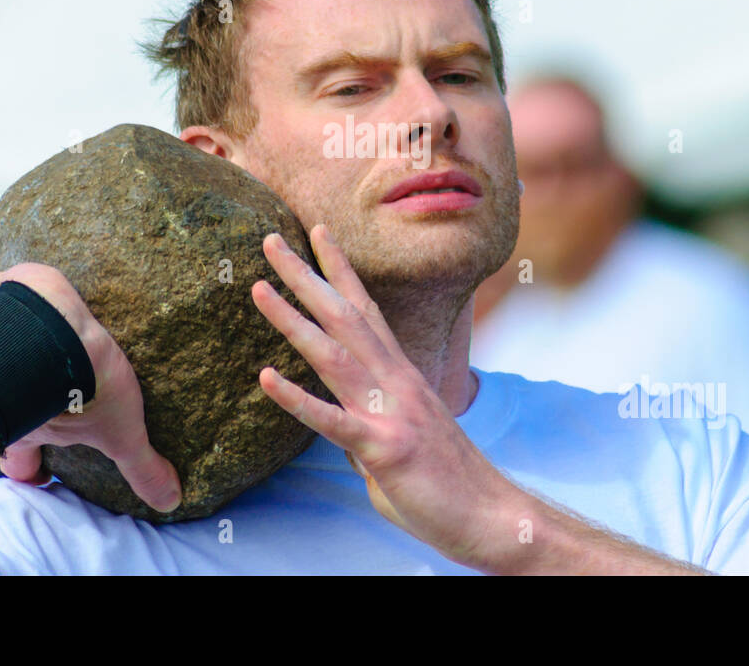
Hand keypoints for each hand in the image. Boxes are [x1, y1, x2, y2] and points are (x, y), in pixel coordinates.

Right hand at [0, 252, 181, 512]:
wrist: (52, 331)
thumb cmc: (83, 384)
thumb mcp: (122, 431)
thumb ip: (142, 466)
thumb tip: (171, 502)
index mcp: (37, 423)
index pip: (22, 458)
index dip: (27, 471)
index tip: (31, 475)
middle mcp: (11, 388)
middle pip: (2, 411)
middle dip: (7, 421)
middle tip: (20, 423)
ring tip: (5, 329)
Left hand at [251, 225, 526, 570]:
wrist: (491, 516)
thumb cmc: (444, 481)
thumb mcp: (398, 440)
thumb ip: (365, 426)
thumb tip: (340, 427)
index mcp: (400, 374)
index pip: (365, 309)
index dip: (339, 269)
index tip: (316, 232)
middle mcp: (395, 381)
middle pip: (343, 316)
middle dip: (304, 275)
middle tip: (269, 239)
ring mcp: (390, 412)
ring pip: (332, 354)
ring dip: (292, 319)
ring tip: (257, 289)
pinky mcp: (384, 449)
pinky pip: (331, 421)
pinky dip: (296, 398)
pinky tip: (264, 378)